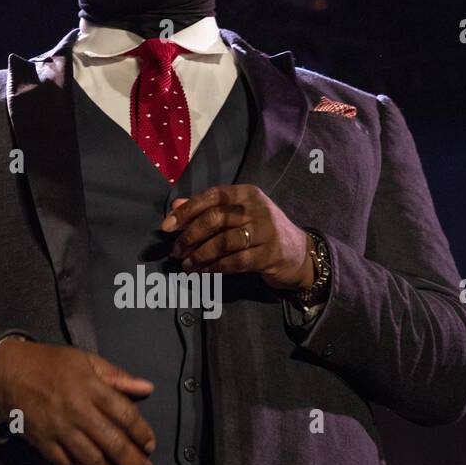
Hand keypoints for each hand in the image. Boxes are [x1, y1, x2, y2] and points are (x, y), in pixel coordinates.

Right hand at [0, 339, 156, 464]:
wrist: (8, 371)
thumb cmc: (50, 364)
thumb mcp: (86, 360)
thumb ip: (118, 377)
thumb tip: (146, 388)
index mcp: (91, 388)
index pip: (126, 415)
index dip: (142, 433)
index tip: (150, 445)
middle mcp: (77, 410)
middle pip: (113, 443)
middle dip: (133, 462)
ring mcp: (59, 428)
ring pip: (91, 459)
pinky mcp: (42, 441)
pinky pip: (65, 463)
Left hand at [160, 185, 314, 290]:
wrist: (299, 253)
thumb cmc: (261, 231)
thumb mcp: (238, 215)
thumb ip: (208, 208)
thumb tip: (175, 206)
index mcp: (247, 193)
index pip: (211, 197)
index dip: (186, 210)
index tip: (166, 227)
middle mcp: (257, 208)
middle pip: (215, 219)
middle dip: (190, 236)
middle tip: (176, 251)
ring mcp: (266, 231)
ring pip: (224, 242)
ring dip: (200, 256)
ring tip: (187, 265)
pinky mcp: (270, 254)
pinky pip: (236, 262)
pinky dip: (216, 267)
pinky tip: (204, 271)